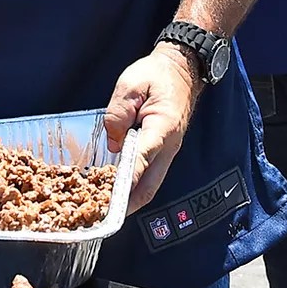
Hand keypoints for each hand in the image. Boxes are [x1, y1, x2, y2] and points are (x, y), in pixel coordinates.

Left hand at [104, 43, 202, 212]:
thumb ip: (118, 113)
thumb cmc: (157, 75)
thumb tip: (112, 143)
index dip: (125, 181)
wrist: (182, 70)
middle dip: (127, 205)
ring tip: (106, 209)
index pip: (141, 161)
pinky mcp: (163, 151)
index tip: (109, 198)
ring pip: (150, 185)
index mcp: (162, 128)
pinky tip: (116, 190)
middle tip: (104, 218)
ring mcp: (168, 152)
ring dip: (130, 199)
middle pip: (149, 186)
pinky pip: (150, 176)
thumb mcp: (131, 84)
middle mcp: (168, 146)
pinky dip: (134, 187)